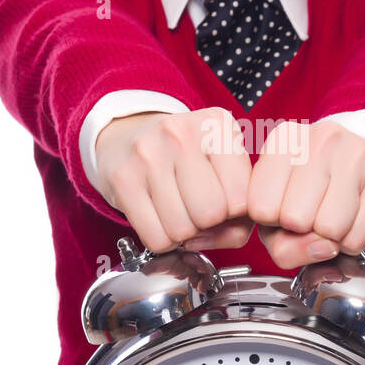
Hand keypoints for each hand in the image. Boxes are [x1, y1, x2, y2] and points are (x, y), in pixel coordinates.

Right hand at [95, 108, 254, 254]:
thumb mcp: (226, 168)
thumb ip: (241, 211)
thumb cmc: (188, 157)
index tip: (223, 199)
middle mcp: (181, 133)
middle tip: (198, 207)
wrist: (129, 134)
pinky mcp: (123, 178)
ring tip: (178, 209)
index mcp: (218, 125)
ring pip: (181, 230)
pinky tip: (160, 217)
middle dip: (208, 223)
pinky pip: (155, 238)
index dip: (235, 212)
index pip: (241, 200)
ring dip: (184, 232)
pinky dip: (162, 239)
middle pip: (210, 215)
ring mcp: (148, 154)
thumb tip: (213, 239)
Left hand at [246, 120, 364, 269]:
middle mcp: (319, 138)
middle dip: (302, 231)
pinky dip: (353, 242)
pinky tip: (354, 220)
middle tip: (313, 216)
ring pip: (329, 230)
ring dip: (330, 239)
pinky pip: (358, 237)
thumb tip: (322, 248)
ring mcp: (356, 154)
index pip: (259, 208)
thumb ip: (282, 244)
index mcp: (284, 139)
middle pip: (295, 219)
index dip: (272, 222)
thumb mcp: (281, 212)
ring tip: (334, 217)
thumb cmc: (317, 191)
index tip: (285, 208)